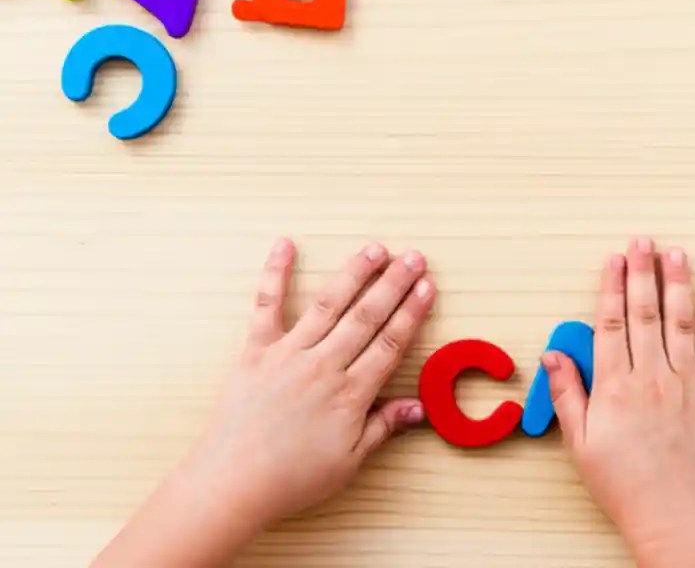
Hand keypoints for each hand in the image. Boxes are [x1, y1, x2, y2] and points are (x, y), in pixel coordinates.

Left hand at [92, 239, 436, 567]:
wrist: (232, 484)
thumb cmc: (291, 479)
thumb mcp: (349, 462)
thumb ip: (383, 427)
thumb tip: (418, 406)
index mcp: (350, 395)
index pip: (390, 344)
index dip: (412, 313)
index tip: (427, 287)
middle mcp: (323, 367)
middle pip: (366, 317)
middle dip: (393, 284)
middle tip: (414, 257)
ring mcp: (288, 355)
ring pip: (328, 305)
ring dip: (353, 274)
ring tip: (375, 249)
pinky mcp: (255, 352)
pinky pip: (266, 306)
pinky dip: (274, 274)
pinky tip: (285, 246)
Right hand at [543, 238, 694, 567]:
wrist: (673, 515)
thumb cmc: (623, 485)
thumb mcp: (580, 443)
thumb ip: (568, 394)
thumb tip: (553, 354)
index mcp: (615, 387)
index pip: (611, 323)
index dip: (611, 287)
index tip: (613, 259)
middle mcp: (652, 378)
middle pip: (645, 313)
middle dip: (643, 273)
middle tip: (642, 241)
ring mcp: (686, 385)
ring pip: (681, 323)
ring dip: (678, 284)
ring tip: (677, 254)